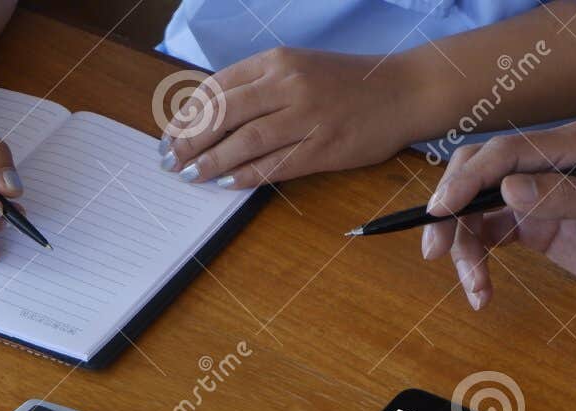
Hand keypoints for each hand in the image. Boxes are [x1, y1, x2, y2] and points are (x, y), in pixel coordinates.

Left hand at [161, 47, 411, 188]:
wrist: (405, 90)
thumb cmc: (351, 83)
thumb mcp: (301, 69)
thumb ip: (263, 87)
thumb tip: (219, 115)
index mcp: (278, 62)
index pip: (219, 87)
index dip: (188, 114)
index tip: (171, 135)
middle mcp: (289, 84)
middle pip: (224, 113)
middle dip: (190, 140)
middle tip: (170, 161)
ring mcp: (307, 116)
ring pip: (245, 140)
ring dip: (212, 161)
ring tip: (191, 175)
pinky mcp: (324, 146)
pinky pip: (276, 164)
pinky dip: (247, 175)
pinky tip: (227, 183)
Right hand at [420, 122, 575, 308]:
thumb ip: (565, 196)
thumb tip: (509, 188)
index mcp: (567, 147)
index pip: (501, 154)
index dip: (465, 180)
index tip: (440, 213)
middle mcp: (545, 165)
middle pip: (477, 175)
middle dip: (450, 211)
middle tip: (434, 251)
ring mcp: (537, 195)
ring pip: (478, 210)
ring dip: (465, 248)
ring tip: (475, 289)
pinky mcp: (535, 225)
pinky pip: (491, 236)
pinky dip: (478, 262)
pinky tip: (481, 292)